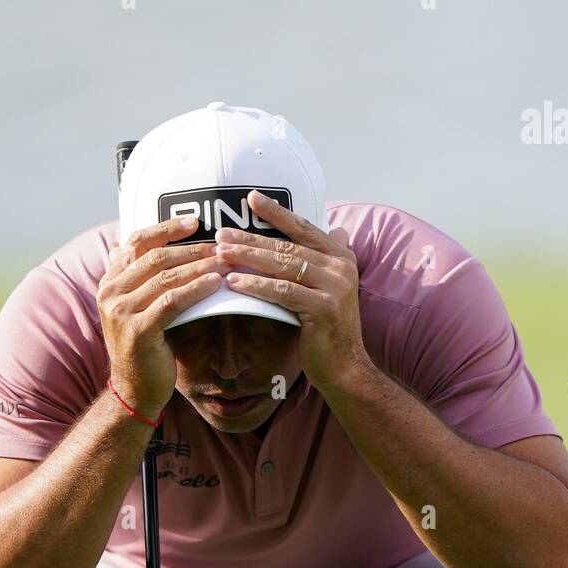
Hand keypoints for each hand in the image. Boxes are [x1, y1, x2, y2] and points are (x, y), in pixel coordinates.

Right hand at [98, 217, 224, 415]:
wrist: (134, 391)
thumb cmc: (142, 349)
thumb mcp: (133, 308)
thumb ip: (134, 279)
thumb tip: (124, 245)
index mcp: (108, 282)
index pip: (136, 242)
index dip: (165, 228)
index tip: (195, 223)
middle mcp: (110, 293)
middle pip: (155, 257)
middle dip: (191, 248)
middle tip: (221, 244)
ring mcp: (121, 311)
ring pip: (165, 277)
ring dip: (199, 266)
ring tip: (225, 262)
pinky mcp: (138, 330)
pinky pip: (172, 301)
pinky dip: (196, 290)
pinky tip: (216, 284)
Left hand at [213, 190, 369, 394]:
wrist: (346, 369)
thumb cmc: (329, 331)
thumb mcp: (330, 289)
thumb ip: (328, 260)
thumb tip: (336, 228)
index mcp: (341, 257)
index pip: (304, 228)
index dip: (277, 212)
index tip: (251, 198)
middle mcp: (340, 267)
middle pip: (287, 246)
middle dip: (251, 238)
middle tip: (221, 233)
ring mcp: (334, 286)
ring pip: (283, 266)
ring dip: (249, 258)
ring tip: (221, 253)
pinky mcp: (323, 308)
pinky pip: (283, 292)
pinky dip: (257, 286)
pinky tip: (234, 282)